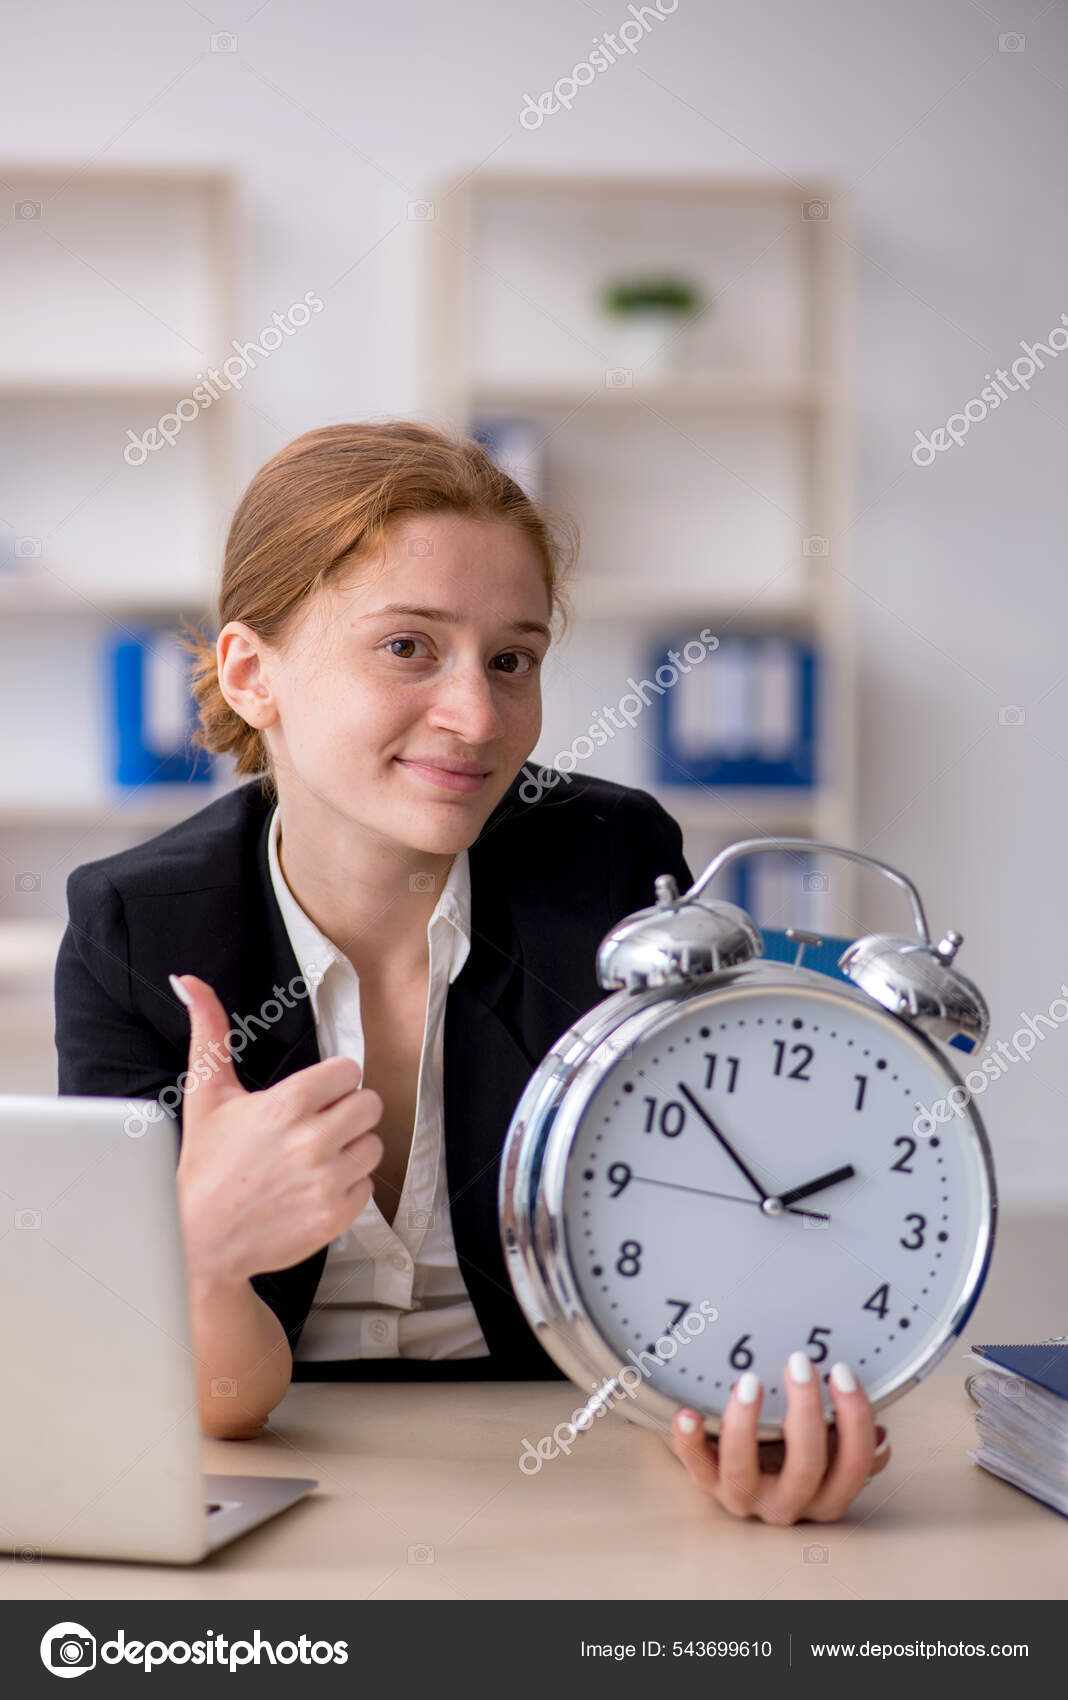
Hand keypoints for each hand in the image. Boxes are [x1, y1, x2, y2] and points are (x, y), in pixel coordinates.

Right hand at [171, 973, 384, 1283]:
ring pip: (373, 1144)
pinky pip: (368, 1185)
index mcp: (287, 1104)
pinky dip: (347, 1186)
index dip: (330, 1084)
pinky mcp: (336, 1215)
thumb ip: (209, 1031)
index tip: (309, 1099)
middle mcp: (312, 1141)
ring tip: (312, 1159)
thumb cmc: (205, 1164)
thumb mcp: (206, 1095)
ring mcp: (327, 1181)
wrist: (199, 1241)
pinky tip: (313, 1187)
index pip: (349, 1071)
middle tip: (314, 1127)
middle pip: (370, 1104)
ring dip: (349, 1149)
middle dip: (345, 1113)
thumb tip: (189, 981)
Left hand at [665, 1353, 890, 1523]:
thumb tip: (882, 1437)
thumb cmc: (791, 1446)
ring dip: (746, 1425)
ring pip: (745, 1473)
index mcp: (827, 1495)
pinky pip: (696, 1468)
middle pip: (807, 1466)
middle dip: (806, 1411)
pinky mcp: (708, 1487)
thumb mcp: (825, 1446)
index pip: (855, 1464)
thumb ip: (848, 1438)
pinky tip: (687, 1413)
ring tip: (749, 1381)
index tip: (841, 1370)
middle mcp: (789, 1505)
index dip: (855, 1418)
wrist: (737, 1465)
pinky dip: (689, 1441)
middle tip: (799, 1361)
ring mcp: (746, 1498)